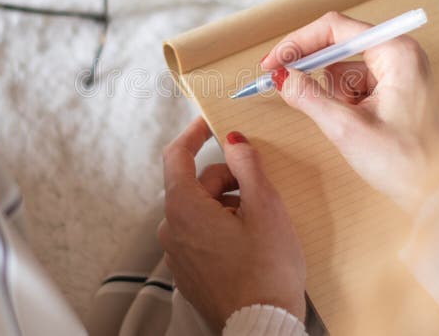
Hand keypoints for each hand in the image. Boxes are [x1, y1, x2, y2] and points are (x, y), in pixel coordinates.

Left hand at [157, 117, 305, 329]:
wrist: (261, 329)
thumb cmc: (267, 271)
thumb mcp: (265, 207)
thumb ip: (247, 165)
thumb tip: (234, 142)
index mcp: (183, 208)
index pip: (176, 156)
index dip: (193, 133)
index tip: (209, 123)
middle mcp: (171, 230)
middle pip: (195, 185)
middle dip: (227, 178)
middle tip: (261, 185)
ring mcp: (177, 255)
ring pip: (200, 211)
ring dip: (227, 205)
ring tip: (260, 221)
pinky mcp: (189, 273)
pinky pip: (201, 236)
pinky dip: (222, 228)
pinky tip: (250, 242)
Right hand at [261, 11, 436, 209]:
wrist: (438, 193)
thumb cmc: (406, 163)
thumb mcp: (346, 128)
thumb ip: (308, 96)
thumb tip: (281, 76)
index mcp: (396, 52)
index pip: (335, 28)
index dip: (297, 43)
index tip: (272, 62)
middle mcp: (399, 54)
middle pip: (338, 45)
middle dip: (311, 69)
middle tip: (281, 83)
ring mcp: (397, 71)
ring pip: (342, 69)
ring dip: (331, 93)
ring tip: (345, 123)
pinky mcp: (393, 89)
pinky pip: (353, 86)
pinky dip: (342, 103)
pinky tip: (353, 125)